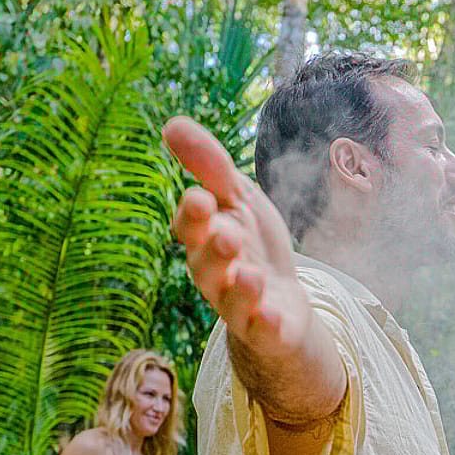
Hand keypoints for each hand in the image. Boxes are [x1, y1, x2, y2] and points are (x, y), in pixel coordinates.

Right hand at [163, 117, 313, 360]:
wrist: (283, 301)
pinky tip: (272, 315)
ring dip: (240, 288)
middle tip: (227, 236)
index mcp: (206, 237)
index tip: (201, 197)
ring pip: (230, 300)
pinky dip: (264, 324)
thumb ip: (210, 166)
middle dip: (215, 251)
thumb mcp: (239, 199)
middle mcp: (216, 273)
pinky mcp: (264, 330)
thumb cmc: (254, 245)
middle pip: (206, 264)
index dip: (194, 215)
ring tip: (252, 275)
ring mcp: (239, 305)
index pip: (191, 226)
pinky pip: (260, 331)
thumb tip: (171, 123)